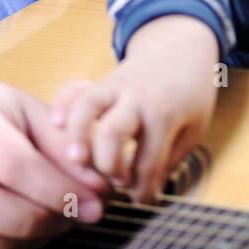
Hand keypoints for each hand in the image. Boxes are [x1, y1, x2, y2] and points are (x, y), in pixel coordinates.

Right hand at [0, 76, 109, 248]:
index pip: (11, 161)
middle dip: (33, 221)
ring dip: (7, 243)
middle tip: (66, 220)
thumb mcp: (27, 112)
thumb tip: (98, 188)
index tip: (93, 204)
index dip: (57, 190)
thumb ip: (63, 147)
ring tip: (38, 229)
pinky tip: (1, 238)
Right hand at [51, 16, 220, 202]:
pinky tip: (56, 125)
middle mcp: (136, 100)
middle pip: (112, 133)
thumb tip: (143, 190)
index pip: (148, 164)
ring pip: (87, 106)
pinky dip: (61, 104)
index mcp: (164, 115)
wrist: (181, 47)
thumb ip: (169, 160)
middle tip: (115, 181)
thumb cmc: (190, 95)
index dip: (142, 191)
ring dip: (77, 135)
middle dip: (108, 165)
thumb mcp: (193, 129)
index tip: (141, 200)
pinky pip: (74, 88)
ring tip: (75, 159)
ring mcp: (115, 88)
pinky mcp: (100, 83)